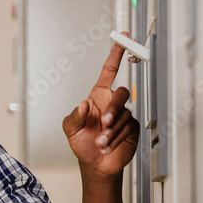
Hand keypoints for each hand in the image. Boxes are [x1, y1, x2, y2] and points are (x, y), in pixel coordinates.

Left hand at [62, 38, 139, 177]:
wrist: (95, 164)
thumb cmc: (82, 143)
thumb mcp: (70, 129)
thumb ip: (75, 115)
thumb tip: (84, 103)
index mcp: (98, 96)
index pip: (109, 71)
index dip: (116, 54)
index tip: (123, 38)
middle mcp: (112, 104)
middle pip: (121, 93)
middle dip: (114, 108)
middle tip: (105, 123)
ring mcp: (123, 116)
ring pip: (124, 114)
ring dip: (111, 131)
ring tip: (101, 142)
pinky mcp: (132, 129)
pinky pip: (128, 128)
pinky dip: (117, 138)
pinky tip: (108, 146)